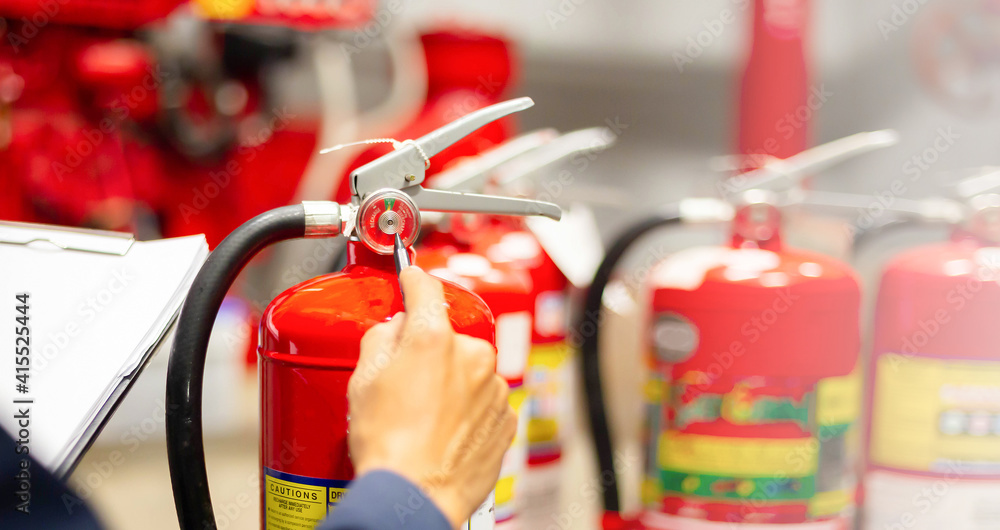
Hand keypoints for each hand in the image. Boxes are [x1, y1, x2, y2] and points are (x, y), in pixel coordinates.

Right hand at [347, 266, 516, 527]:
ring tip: (422, 418)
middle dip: (429, 352)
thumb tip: (394, 329)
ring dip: (450, 384)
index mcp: (434, 338)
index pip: (426, 290)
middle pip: (448, 337)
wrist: (416, 497)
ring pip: (468, 372)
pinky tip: (442, 432)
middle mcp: (472, 356)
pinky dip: (467, 411)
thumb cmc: (389, 447)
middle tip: (404, 382)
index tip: (413, 277)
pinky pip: (484, 402)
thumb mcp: (363, 380)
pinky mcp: (505, 419)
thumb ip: (381, 338)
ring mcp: (494, 389)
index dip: (414, 279)